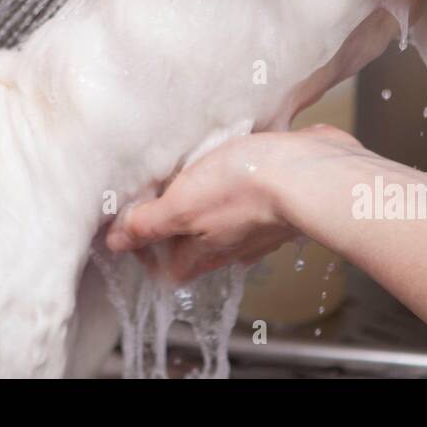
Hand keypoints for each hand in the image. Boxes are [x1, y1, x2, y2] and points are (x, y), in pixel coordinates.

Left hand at [104, 125, 370, 280]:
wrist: (311, 170)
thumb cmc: (248, 188)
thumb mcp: (182, 206)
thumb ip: (148, 225)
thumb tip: (115, 241)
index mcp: (205, 252)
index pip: (168, 269)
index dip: (147, 251)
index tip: (132, 223)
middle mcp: (233, 244)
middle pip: (196, 245)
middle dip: (175, 223)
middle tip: (158, 192)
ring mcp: (260, 223)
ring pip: (224, 221)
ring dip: (207, 201)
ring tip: (191, 171)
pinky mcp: (280, 195)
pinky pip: (252, 194)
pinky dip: (240, 181)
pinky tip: (233, 158)